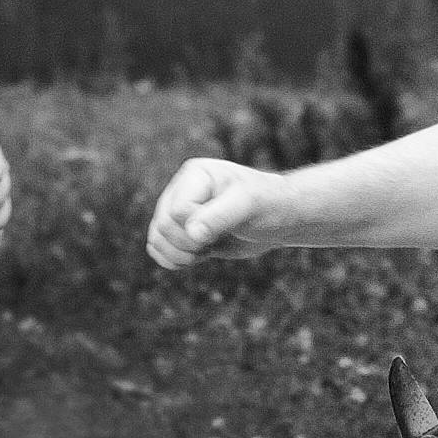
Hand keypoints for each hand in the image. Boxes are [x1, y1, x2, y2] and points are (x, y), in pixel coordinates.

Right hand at [146, 158, 284, 269]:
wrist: (280, 219)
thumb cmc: (268, 204)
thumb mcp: (248, 206)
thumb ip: (220, 217)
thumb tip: (192, 234)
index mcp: (194, 175)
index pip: (176, 211)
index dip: (196, 230)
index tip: (222, 230)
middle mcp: (182, 191)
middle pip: (163, 227)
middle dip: (187, 245)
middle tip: (214, 243)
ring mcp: (180, 212)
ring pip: (157, 239)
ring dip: (179, 255)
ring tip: (207, 251)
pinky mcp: (182, 232)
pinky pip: (158, 249)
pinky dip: (172, 261)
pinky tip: (197, 258)